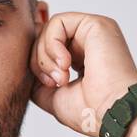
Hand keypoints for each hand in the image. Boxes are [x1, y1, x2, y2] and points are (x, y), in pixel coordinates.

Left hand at [28, 13, 136, 136]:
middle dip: (40, 61)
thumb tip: (24, 60)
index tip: (43, 82)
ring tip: (61, 78)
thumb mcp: (51, 96)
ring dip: (45, 56)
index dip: (37, 58)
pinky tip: (65, 64)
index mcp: (83, 57)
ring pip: (49, 29)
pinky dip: (53, 44)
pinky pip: (58, 23)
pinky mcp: (95, 24)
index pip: (50, 45)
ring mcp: (94, 31)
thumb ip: (37, 76)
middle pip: (46, 38)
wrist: (112, 113)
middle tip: (54, 83)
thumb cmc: (89, 112)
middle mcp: (90, 41)